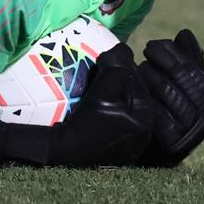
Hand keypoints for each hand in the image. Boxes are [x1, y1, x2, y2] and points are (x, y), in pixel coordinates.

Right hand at [0, 44, 153, 167]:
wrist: (59, 155)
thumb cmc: (85, 125)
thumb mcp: (104, 94)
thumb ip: (117, 69)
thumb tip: (123, 49)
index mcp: (144, 125)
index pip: (139, 87)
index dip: (124, 70)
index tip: (105, 61)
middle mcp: (138, 138)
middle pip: (129, 99)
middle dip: (116, 83)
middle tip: (98, 71)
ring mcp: (123, 147)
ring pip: (118, 110)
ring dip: (107, 95)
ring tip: (91, 85)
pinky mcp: (107, 151)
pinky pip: (107, 122)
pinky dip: (100, 110)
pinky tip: (87, 104)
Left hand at [136, 29, 203, 166]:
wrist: (139, 150)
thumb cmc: (158, 111)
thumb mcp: (175, 86)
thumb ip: (184, 62)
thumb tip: (185, 34)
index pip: (194, 70)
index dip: (173, 54)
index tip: (153, 45)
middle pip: (183, 79)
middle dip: (162, 62)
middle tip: (144, 53)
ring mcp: (190, 134)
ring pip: (168, 92)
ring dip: (150, 77)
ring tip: (137, 71)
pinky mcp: (171, 146)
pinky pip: (157, 113)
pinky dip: (144, 98)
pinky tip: (133, 90)